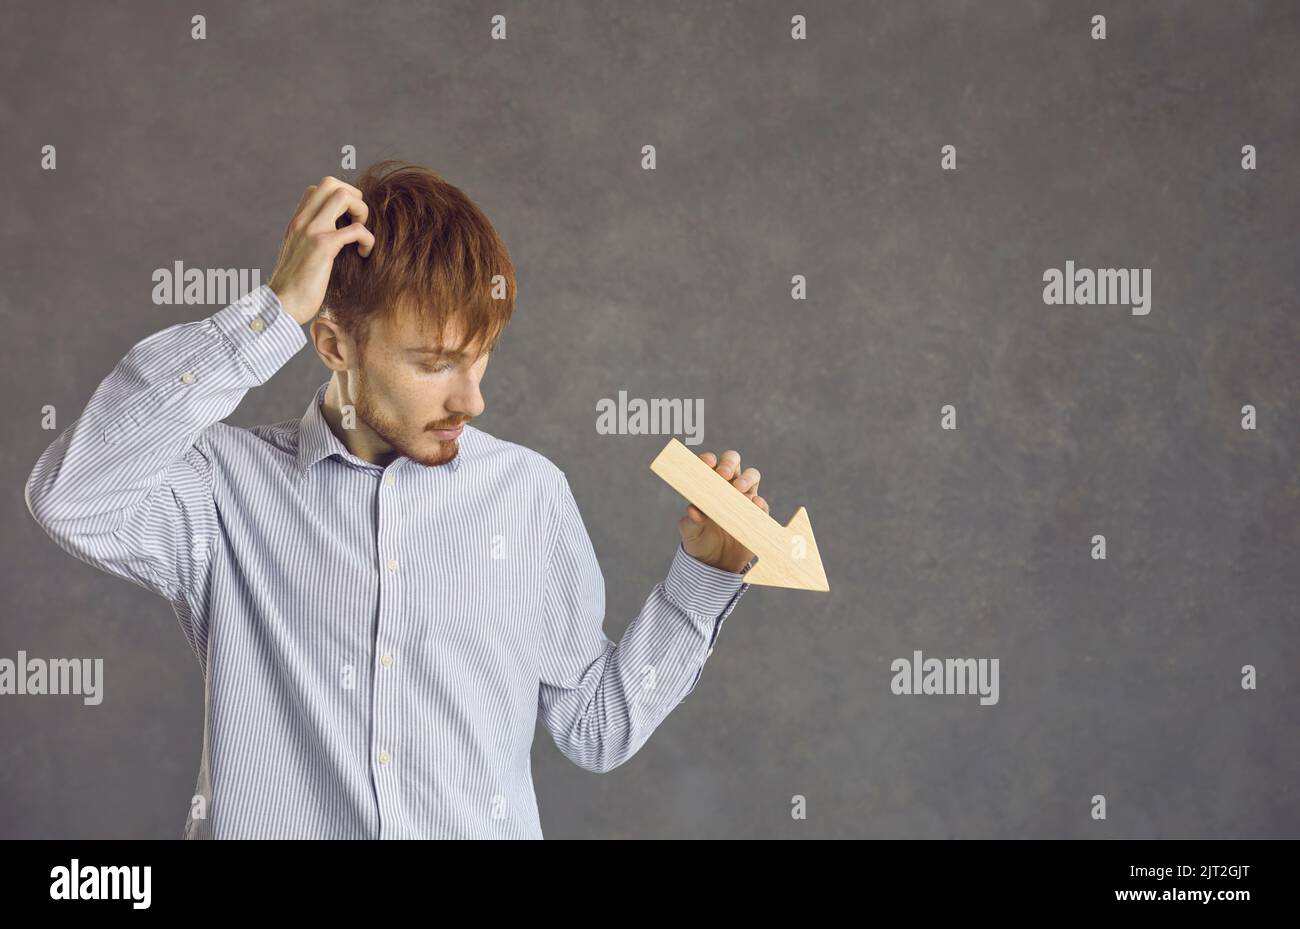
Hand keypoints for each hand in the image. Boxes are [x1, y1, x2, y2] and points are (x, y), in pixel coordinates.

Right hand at [268, 176, 374, 324]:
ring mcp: (311, 231)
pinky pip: (355, 229)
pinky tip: (363, 254)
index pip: (317, 189)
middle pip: (330, 182)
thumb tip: (333, 240)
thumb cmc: (295, 289)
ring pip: (343, 195)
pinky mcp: (322, 247)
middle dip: (354, 197)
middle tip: (358, 222)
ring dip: (361, 211)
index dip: (340, 198)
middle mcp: (302, 221)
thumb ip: (312, 242)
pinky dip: (367, 239)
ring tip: (362, 235)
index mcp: (297, 222)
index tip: (348, 221)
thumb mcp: (301, 257)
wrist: (280, 306)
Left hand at [678, 449, 769, 573]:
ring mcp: (744, 498)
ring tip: (740, 488)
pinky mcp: (757, 514)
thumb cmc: (700, 541)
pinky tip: (755, 505)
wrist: (716, 564)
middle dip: (729, 463)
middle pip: (732, 462)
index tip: (707, 463)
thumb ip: (690, 522)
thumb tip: (693, 511)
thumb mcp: (691, 533)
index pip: (709, 464)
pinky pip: (762, 504)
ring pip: (752, 476)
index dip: (708, 459)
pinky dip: (760, 502)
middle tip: (724, 474)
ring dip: (747, 478)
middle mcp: (727, 486)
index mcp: (707, 485)